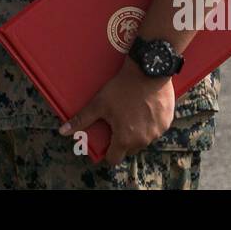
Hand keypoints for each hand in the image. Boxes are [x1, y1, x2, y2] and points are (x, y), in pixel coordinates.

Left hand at [59, 59, 175, 165]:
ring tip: (130, 113)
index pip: (114, 159)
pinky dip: (150, 123)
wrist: (148, 70)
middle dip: (122, 140)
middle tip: (117, 122)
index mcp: (125, 139)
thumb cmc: (122, 88)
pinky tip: (144, 108)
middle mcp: (143, 140)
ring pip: (144, 139)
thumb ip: (82, 120)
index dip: (108, 153)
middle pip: (129, 149)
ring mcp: (157, 132)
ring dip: (138, 132)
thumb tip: (63, 132)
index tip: (106, 144)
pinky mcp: (167, 121)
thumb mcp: (99, 103)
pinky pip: (156, 129)